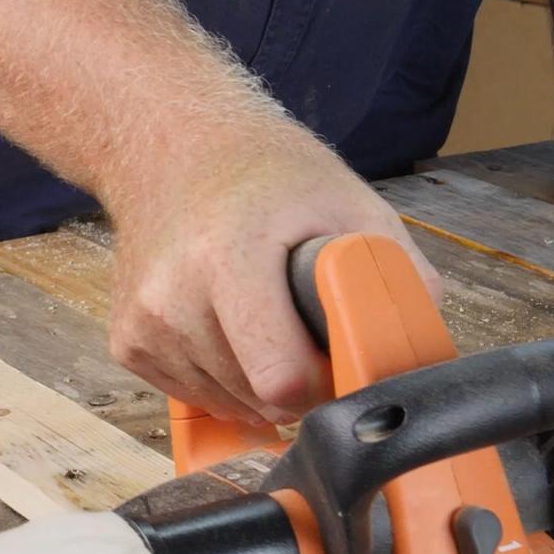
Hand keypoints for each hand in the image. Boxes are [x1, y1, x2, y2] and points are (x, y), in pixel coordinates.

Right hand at [104, 125, 439, 425]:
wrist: (171, 146)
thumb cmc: (268, 175)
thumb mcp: (351, 203)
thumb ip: (400, 273)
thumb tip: (427, 348)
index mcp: (229, 257)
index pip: (282, 380)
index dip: (325, 382)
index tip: (337, 352)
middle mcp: (174, 296)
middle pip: (261, 400)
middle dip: (299, 382)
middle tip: (306, 328)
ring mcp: (144, 325)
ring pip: (230, 406)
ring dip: (262, 383)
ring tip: (266, 319)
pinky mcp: (127, 344)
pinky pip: (196, 398)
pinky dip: (226, 379)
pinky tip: (231, 327)